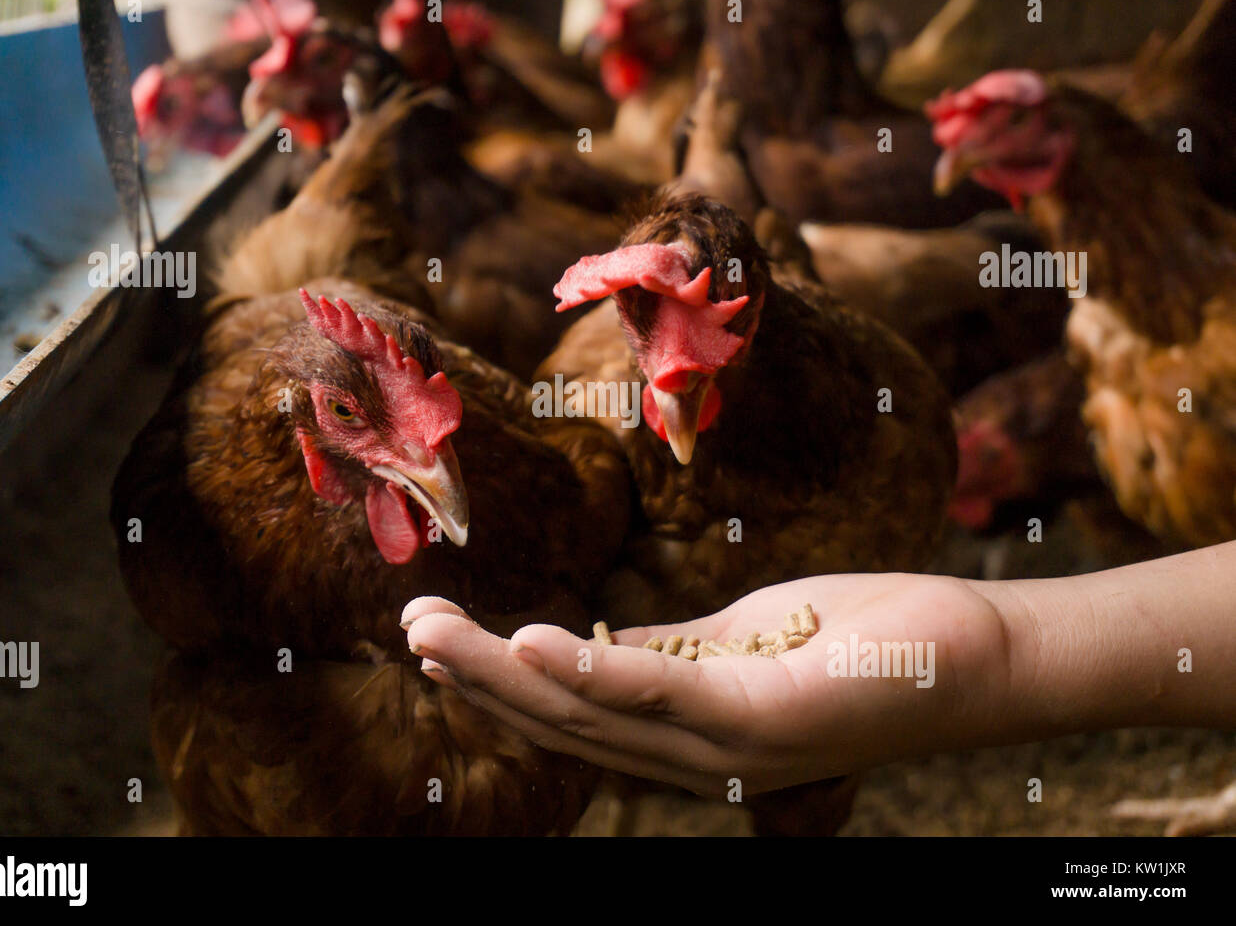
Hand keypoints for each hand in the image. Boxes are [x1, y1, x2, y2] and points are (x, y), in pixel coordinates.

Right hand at [401, 573, 1013, 795]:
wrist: (975, 654)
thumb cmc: (858, 640)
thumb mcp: (740, 643)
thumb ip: (665, 652)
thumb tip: (581, 639)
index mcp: (684, 733)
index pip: (571, 712)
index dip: (495, 682)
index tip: (434, 636)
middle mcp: (695, 756)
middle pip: (563, 721)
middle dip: (477, 679)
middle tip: (409, 628)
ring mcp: (729, 746)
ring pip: (593, 714)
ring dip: (506, 676)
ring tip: (436, 634)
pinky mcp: (765, 722)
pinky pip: (663, 693)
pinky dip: (590, 670)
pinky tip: (531, 642)